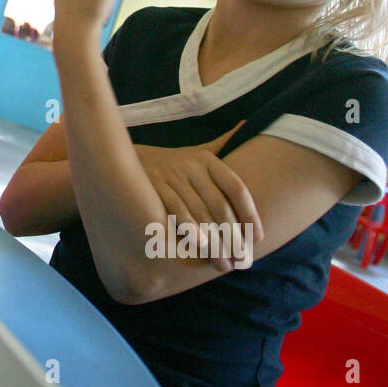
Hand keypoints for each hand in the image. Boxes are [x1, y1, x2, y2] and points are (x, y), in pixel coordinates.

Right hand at [134, 122, 263, 270]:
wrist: (129, 159)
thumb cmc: (174, 163)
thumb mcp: (199, 151)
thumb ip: (224, 142)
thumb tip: (246, 124)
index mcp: (208, 160)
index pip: (236, 189)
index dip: (251, 215)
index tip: (258, 238)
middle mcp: (192, 166)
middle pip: (220, 206)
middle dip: (234, 237)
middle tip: (242, 260)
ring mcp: (172, 176)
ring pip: (200, 213)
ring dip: (214, 241)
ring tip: (224, 262)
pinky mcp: (154, 187)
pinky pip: (176, 211)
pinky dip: (190, 229)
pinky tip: (201, 246)